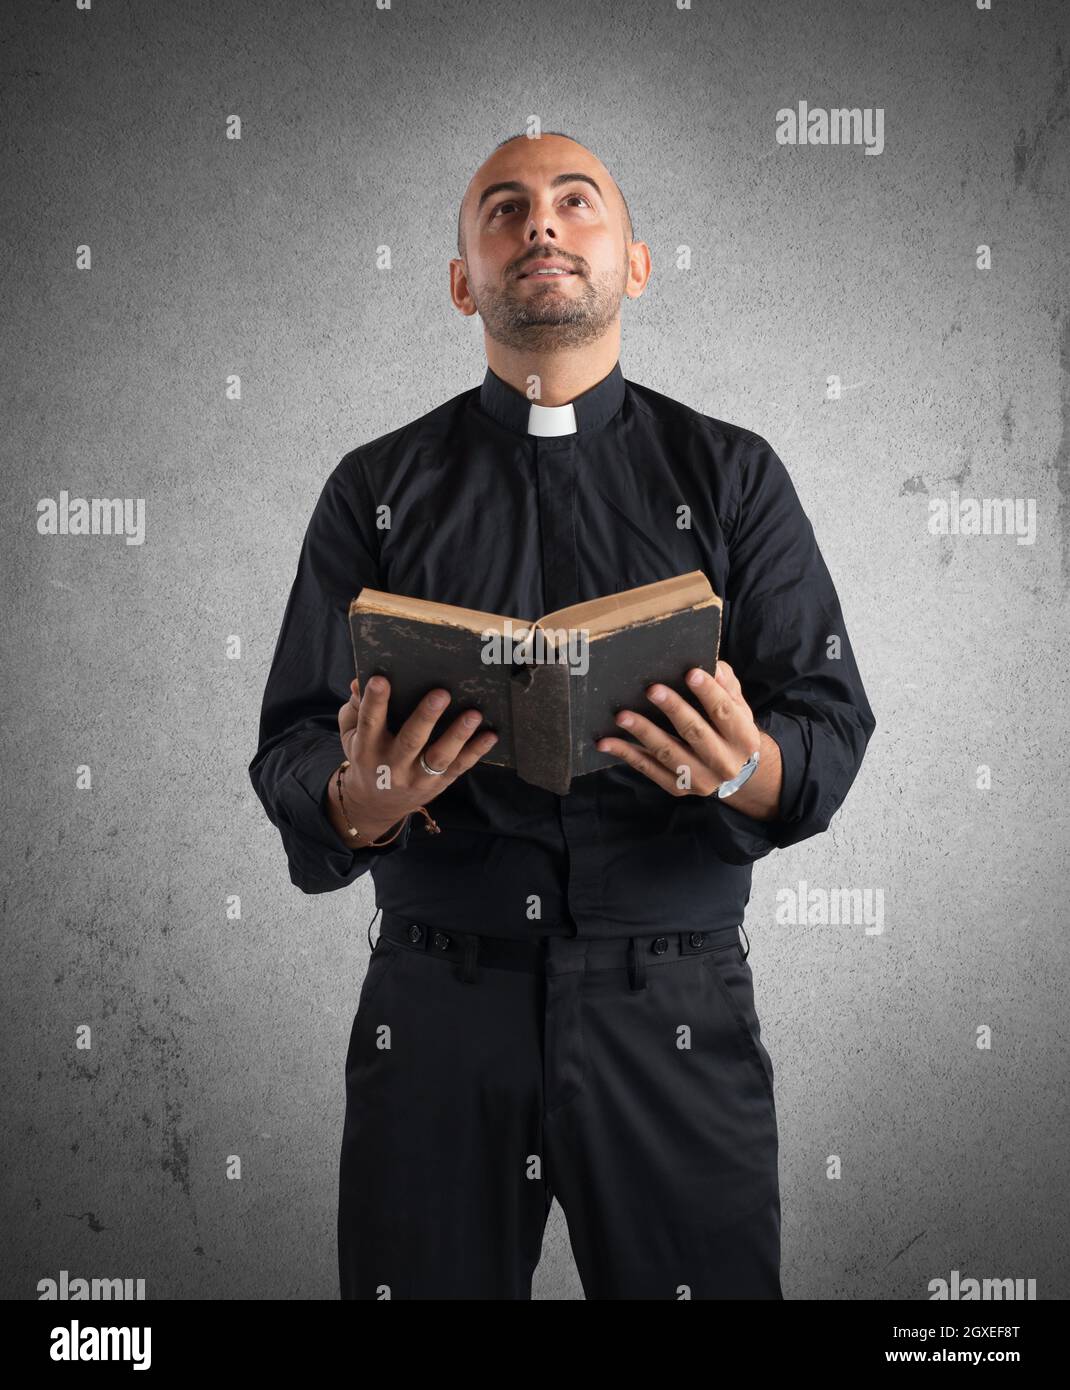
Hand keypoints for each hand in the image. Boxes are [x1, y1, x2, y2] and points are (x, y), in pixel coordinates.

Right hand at [330, 676, 497, 842]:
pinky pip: (459, 767)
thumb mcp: (352, 735)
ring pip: (439, 757)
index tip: (381, 679)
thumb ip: (356, 708)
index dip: (374, 701)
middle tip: (441, 693)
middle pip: (410, 740)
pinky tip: (490, 735)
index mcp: (366, 748)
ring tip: (473, 714)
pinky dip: (476, 751)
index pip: (370, 722)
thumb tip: (359, 682)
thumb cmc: (367, 756)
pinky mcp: (438, 783)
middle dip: (426, 717)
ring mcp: (417, 777)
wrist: (376, 802)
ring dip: (458, 735)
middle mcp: (392, 765)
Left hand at [595, 661, 771, 806]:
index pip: (724, 712)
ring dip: (643, 732)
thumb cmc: (731, 730)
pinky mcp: (678, 788)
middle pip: (695, 732)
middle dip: (673, 709)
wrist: (736, 775)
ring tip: (622, 716)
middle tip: (652, 689)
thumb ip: (726, 686)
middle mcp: (724, 762)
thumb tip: (712, 665)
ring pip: (668, 753)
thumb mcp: (739, 707)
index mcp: (743, 738)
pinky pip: (648, 770)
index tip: (691, 673)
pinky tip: (606, 742)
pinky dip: (626, 754)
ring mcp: (701, 779)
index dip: (708, 692)